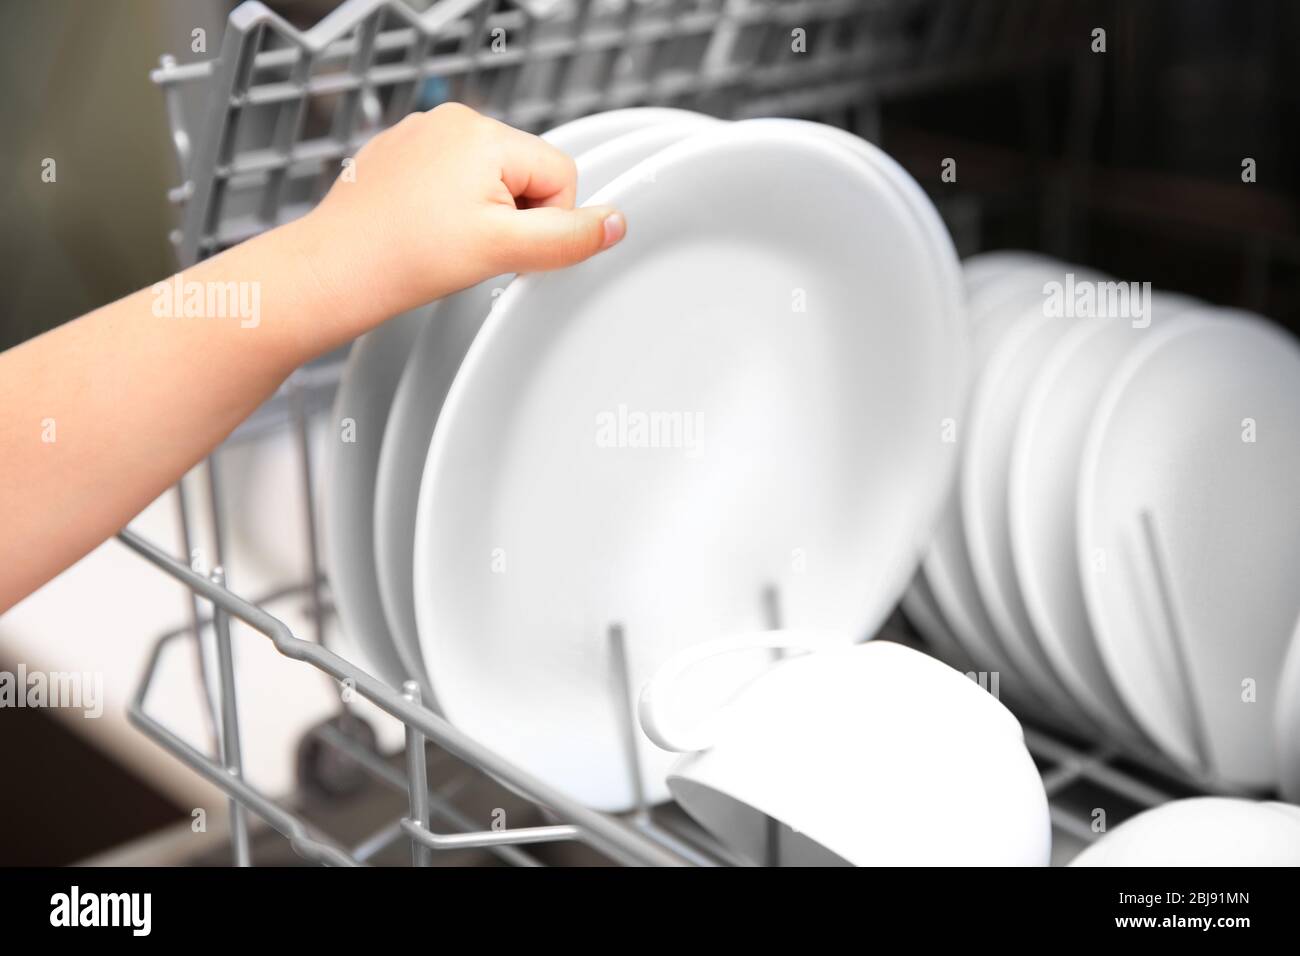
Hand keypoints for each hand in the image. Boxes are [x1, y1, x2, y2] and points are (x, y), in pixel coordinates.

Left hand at [301, 102, 625, 329]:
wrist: (332, 272)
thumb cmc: (404, 260)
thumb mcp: (503, 251)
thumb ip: (568, 237)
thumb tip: (615, 222)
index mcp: (483, 133)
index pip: (561, 174)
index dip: (547, 222)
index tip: (507, 247)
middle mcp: (452, 120)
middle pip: (527, 174)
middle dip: (512, 216)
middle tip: (473, 248)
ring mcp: (421, 134)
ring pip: (490, 180)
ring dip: (481, 215)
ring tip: (443, 243)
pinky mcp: (399, 155)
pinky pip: (451, 181)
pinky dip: (447, 210)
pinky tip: (423, 233)